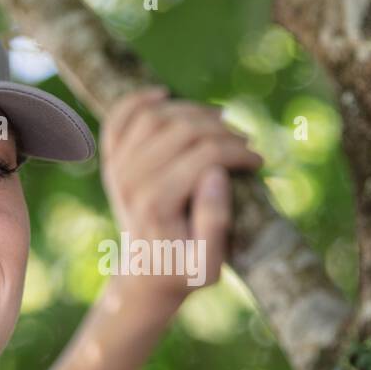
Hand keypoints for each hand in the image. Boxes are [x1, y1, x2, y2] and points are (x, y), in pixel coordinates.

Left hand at [99, 86, 263, 312]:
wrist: (147, 275)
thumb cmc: (184, 270)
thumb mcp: (208, 264)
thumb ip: (214, 223)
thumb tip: (216, 174)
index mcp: (155, 203)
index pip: (204, 155)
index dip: (238, 152)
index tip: (258, 160)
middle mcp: (130, 180)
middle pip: (182, 129)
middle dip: (223, 130)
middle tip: (246, 142)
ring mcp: (116, 167)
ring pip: (154, 115)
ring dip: (192, 110)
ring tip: (221, 123)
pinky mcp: (111, 160)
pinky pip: (119, 118)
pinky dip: (138, 100)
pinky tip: (164, 94)